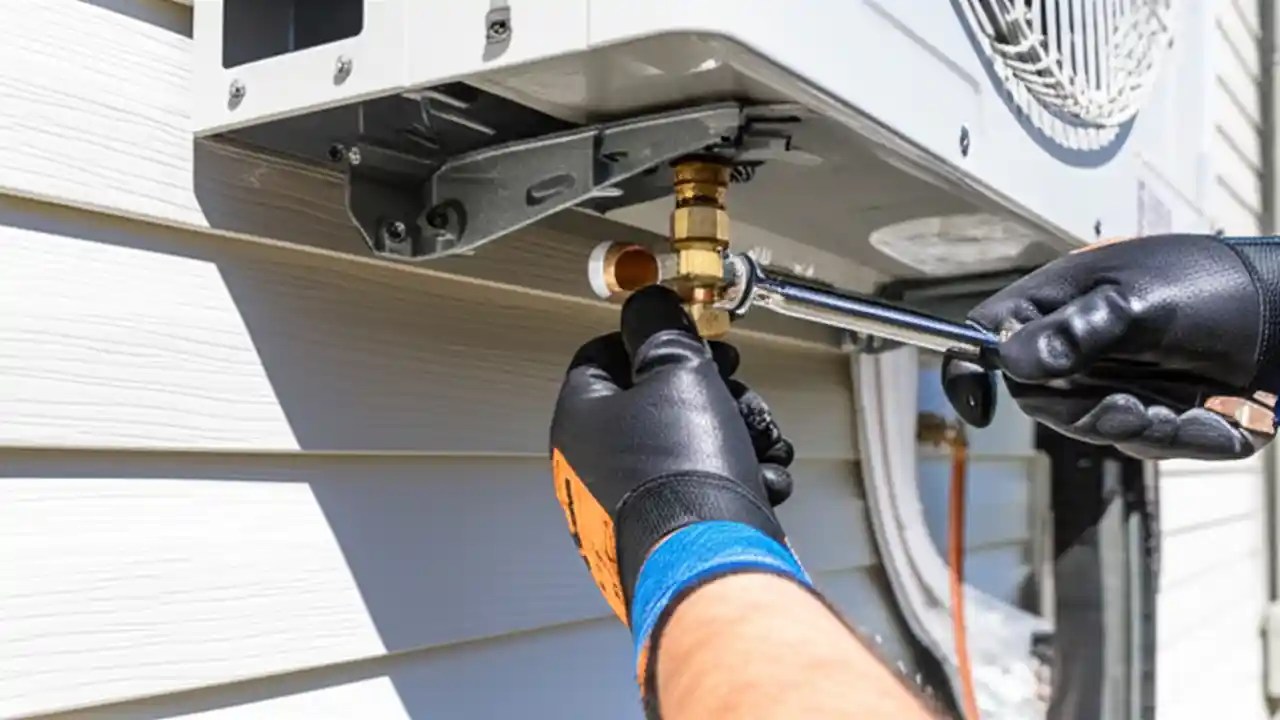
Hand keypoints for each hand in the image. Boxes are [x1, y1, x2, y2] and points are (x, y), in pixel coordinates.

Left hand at [550, 285, 794, 621]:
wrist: (711, 567)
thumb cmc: (682, 473)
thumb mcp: (677, 372)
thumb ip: (661, 331)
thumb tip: (649, 304)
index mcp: (580, 419)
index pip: (604, 354)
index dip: (654, 340)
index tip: (695, 340)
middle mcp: (594, 465)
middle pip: (658, 402)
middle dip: (714, 394)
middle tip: (740, 395)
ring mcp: (628, 506)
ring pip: (690, 445)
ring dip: (737, 436)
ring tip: (765, 445)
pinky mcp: (665, 537)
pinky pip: (702, 492)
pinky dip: (737, 481)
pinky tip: (761, 485)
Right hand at [968, 233, 1276, 459]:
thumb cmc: (1215, 287)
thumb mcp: (1142, 302)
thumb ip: (1078, 331)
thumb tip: (1011, 360)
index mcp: (1056, 305)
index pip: (987, 336)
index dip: (969, 370)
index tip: (979, 409)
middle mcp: (1073, 346)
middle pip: (1042, 401)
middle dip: (1097, 414)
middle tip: (1143, 409)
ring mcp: (1109, 381)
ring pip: (1098, 429)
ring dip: (1152, 429)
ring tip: (1206, 409)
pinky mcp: (1149, 412)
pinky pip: (1145, 443)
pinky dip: (1185, 437)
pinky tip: (1223, 419)